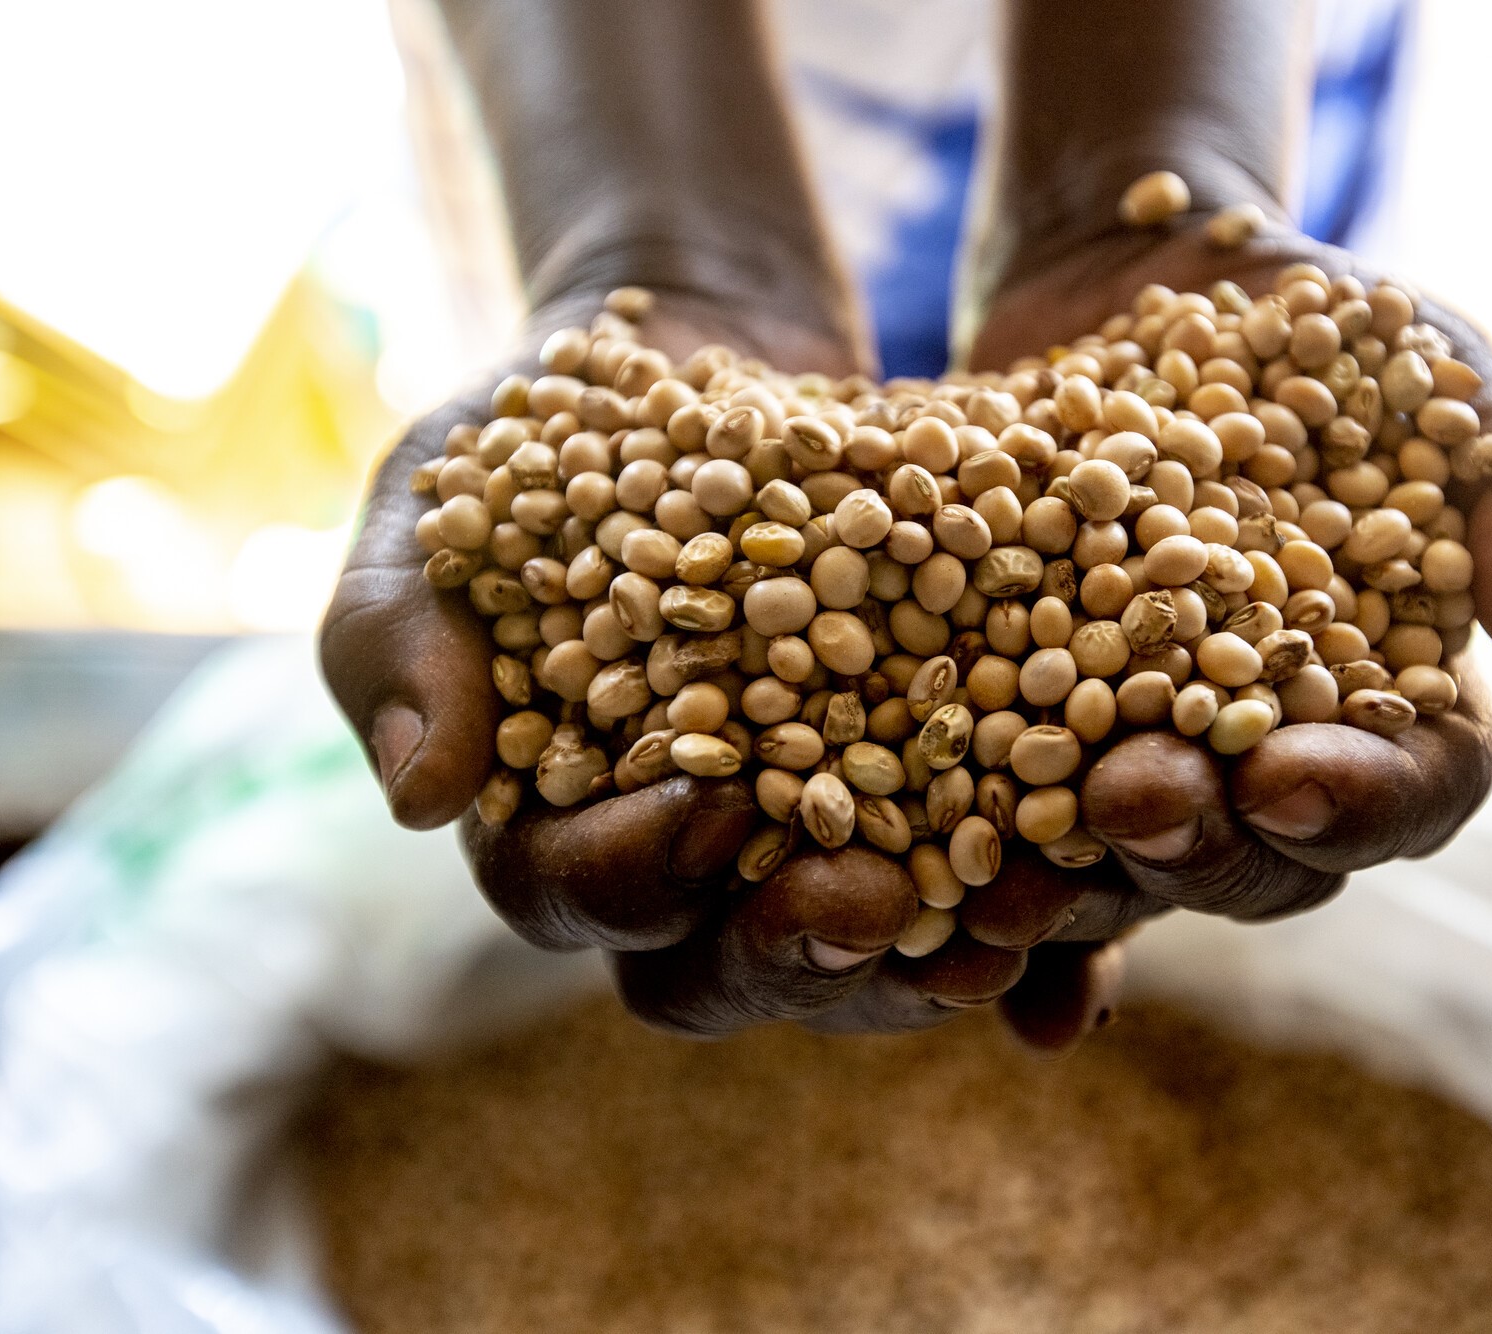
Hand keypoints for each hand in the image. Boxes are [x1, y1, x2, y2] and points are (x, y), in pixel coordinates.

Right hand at [321, 285, 1127, 1046]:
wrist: (702, 349)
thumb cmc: (545, 430)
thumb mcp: (442, 500)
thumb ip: (399, 637)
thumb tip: (419, 794)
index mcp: (563, 821)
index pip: (582, 894)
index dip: (634, 875)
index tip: (702, 811)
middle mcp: (701, 860)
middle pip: (740, 961)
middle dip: (807, 945)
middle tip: (880, 901)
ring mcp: (827, 828)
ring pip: (878, 942)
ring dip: (944, 947)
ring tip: (1016, 920)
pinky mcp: (940, 776)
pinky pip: (990, 863)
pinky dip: (1041, 905)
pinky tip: (1092, 914)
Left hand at [963, 221, 1491, 928]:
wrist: (1128, 273)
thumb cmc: (1313, 323)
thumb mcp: (1438, 371)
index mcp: (1395, 695)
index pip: (1414, 789)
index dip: (1361, 805)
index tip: (1291, 785)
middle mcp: (1272, 754)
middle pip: (1261, 858)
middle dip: (1201, 845)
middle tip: (1134, 803)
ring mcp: (1141, 752)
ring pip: (1122, 872)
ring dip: (1072, 903)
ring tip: (1006, 900)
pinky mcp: (1019, 731)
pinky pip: (1000, 836)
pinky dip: (970, 897)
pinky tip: (929, 943)